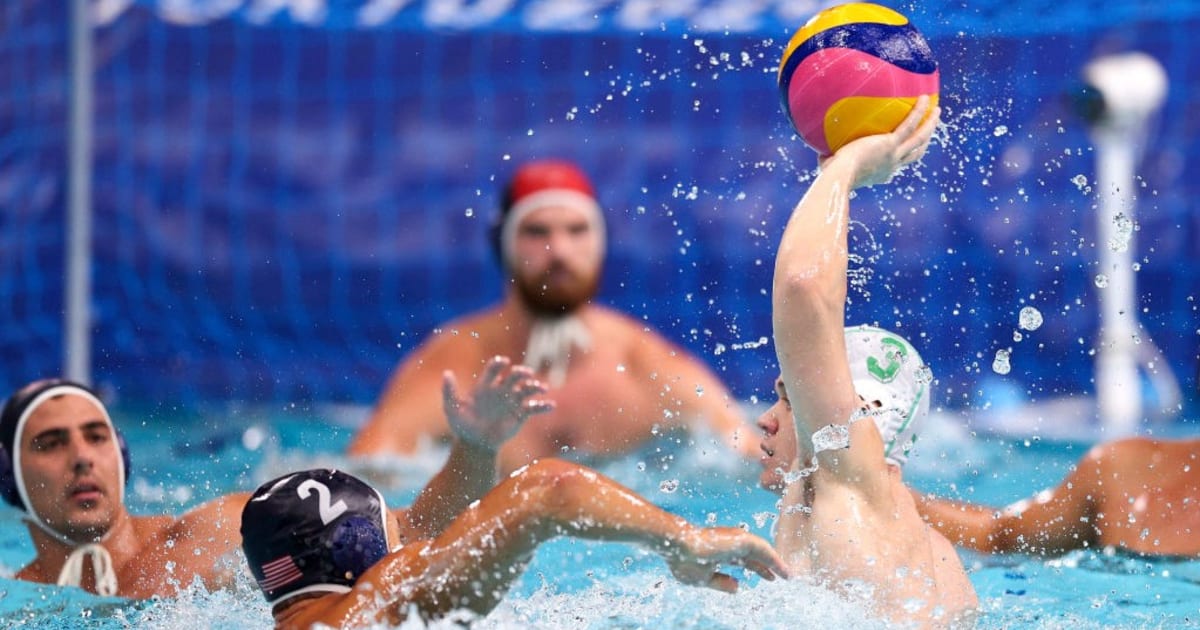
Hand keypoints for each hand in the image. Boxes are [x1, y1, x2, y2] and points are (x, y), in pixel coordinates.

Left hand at [443, 356, 554, 449]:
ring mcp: (512, 401)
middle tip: (526, 374)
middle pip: (515, 375)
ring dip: (536, 386)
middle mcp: (501, 390)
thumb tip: (447, 373)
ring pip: (528, 389)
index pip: (495, 368)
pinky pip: (535, 407)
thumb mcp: (452, 409)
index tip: (504, 362)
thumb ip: (449, 391)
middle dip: (521, 372)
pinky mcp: (521, 414)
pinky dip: (544, 405)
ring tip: (541, 389)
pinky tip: (550, 406)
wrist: (475, 444)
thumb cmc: (462, 426)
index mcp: (486, 385)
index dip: (500, 363)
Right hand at [665, 526, 790, 592]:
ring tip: (788, 573)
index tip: (769, 578)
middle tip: (781, 575)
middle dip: (768, 567)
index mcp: (720, 553)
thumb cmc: (684, 560)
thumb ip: (721, 582)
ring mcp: (736, 541)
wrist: (679, 546)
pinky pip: (764, 551)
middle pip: (755, 557)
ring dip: (775, 563)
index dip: (757, 570)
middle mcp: (730, 545)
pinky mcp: (742, 540)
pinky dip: (775, 560)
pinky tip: (784, 570)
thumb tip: (738, 588)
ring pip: (761, 552)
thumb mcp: (704, 578)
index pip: (743, 562)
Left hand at [822, 95, 940, 188]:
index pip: (894, 167)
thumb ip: (827, 158)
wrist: (840, 176)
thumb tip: (818, 150)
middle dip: (924, 142)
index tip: (900, 152)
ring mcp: (894, 155)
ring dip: (930, 125)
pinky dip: (919, 111)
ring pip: (920, 139)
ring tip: (937, 110)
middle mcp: (891, 166)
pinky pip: (910, 124)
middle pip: (915, 153)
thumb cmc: (831, 175)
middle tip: (930, 130)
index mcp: (880, 173)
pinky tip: (925, 97)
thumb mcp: (830, 167)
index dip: (900, 160)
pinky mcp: (891, 144)